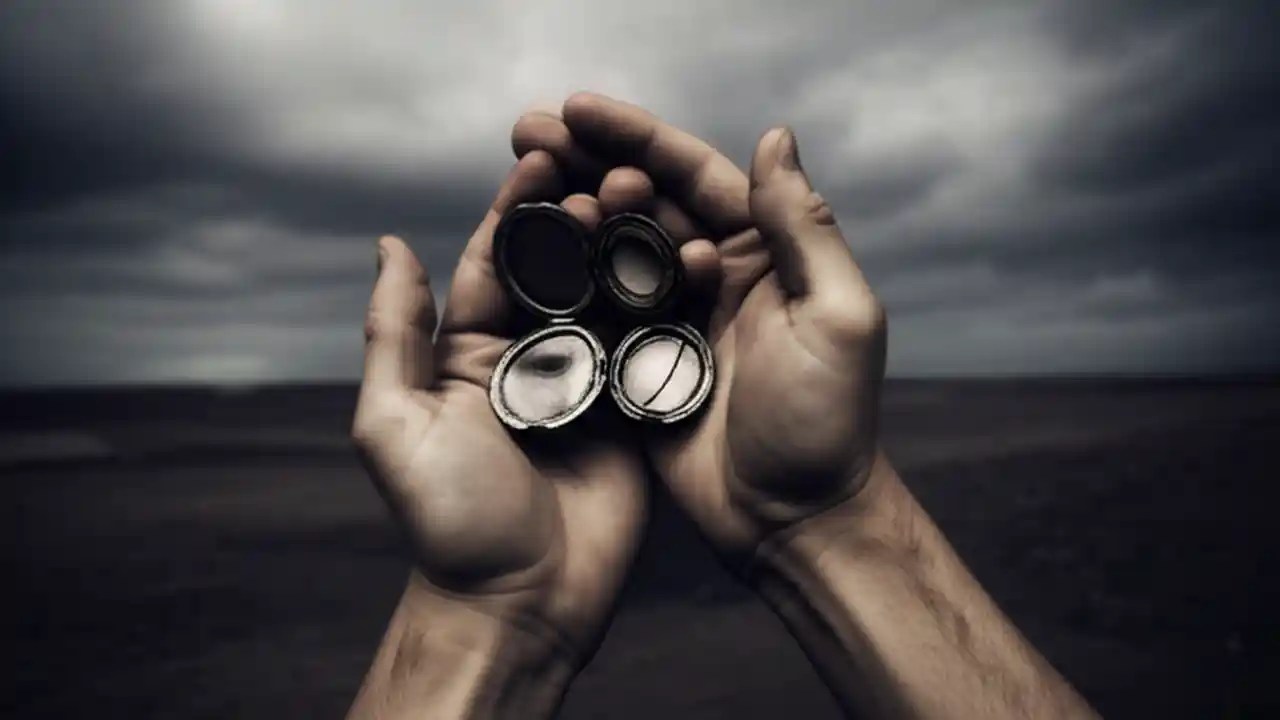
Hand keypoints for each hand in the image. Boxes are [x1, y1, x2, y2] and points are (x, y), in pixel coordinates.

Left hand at [350, 151, 646, 672]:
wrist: (522, 603)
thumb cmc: (451, 521)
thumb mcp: (396, 424)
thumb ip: (393, 334)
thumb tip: (389, 245)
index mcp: (468, 356)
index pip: (493, 263)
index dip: (516, 209)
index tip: (541, 155)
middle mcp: (530, 362)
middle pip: (558, 272)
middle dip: (579, 216)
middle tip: (607, 166)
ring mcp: (586, 385)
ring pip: (608, 300)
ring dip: (625, 249)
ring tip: (647, 197)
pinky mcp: (633, 412)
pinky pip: (648, 349)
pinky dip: (665, 305)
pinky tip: (686, 260)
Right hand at [512, 94, 886, 570]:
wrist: (792, 518)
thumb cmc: (828, 422)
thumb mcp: (835, 317)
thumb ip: (802, 228)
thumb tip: (774, 137)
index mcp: (764, 254)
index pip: (695, 175)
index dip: (635, 137)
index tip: (576, 108)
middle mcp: (716, 275)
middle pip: (643, 201)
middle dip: (587, 161)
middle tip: (526, 130)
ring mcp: (673, 320)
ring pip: (612, 248)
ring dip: (568, 211)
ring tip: (518, 179)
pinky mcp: (639, 364)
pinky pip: (597, 309)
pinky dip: (564, 279)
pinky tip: (525, 253)